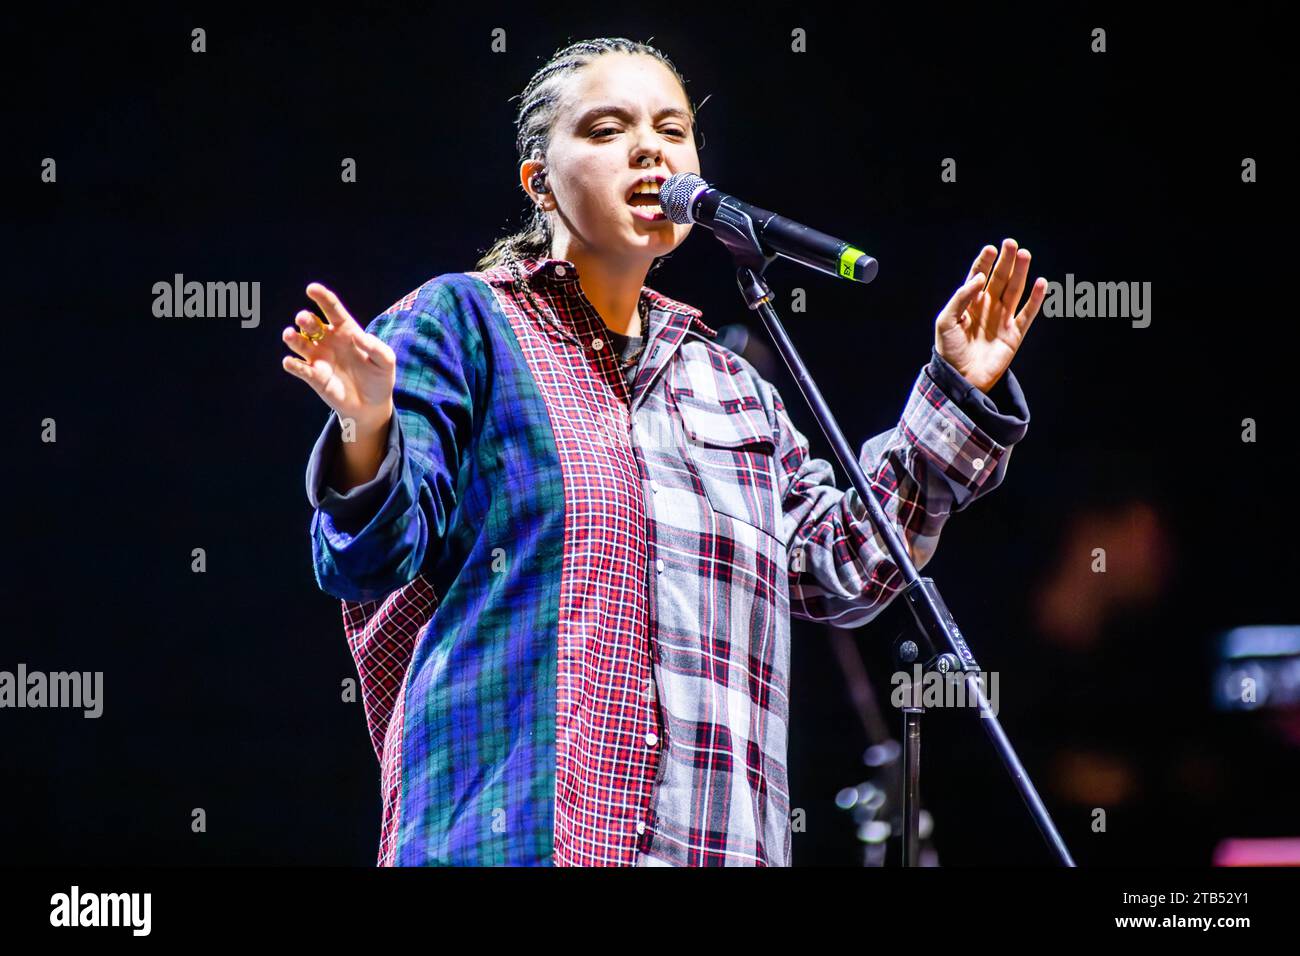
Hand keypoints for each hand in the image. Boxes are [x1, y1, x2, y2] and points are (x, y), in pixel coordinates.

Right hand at [281, 283, 396, 432]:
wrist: (371, 406)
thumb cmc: (380, 379)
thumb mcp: (387, 363)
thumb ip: (377, 348)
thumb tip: (358, 336)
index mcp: (347, 331)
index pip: (332, 310)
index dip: (322, 297)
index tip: (311, 288)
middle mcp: (329, 341)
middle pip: (312, 324)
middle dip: (305, 320)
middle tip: (304, 319)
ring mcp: (319, 358)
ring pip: (300, 343)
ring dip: (293, 338)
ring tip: (290, 335)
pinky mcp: (314, 377)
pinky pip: (299, 368)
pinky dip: (293, 365)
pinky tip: (290, 362)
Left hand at [934, 238, 1044, 391]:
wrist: (961, 379)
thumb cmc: (949, 351)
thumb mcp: (946, 321)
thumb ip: (960, 298)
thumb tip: (979, 279)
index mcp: (968, 305)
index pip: (978, 278)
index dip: (984, 263)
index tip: (991, 249)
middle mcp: (987, 309)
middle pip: (999, 280)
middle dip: (1005, 262)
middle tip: (1011, 244)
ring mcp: (1002, 320)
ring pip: (1014, 291)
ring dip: (1020, 273)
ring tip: (1024, 254)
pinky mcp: (1014, 334)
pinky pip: (1028, 313)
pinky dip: (1036, 299)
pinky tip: (1040, 282)